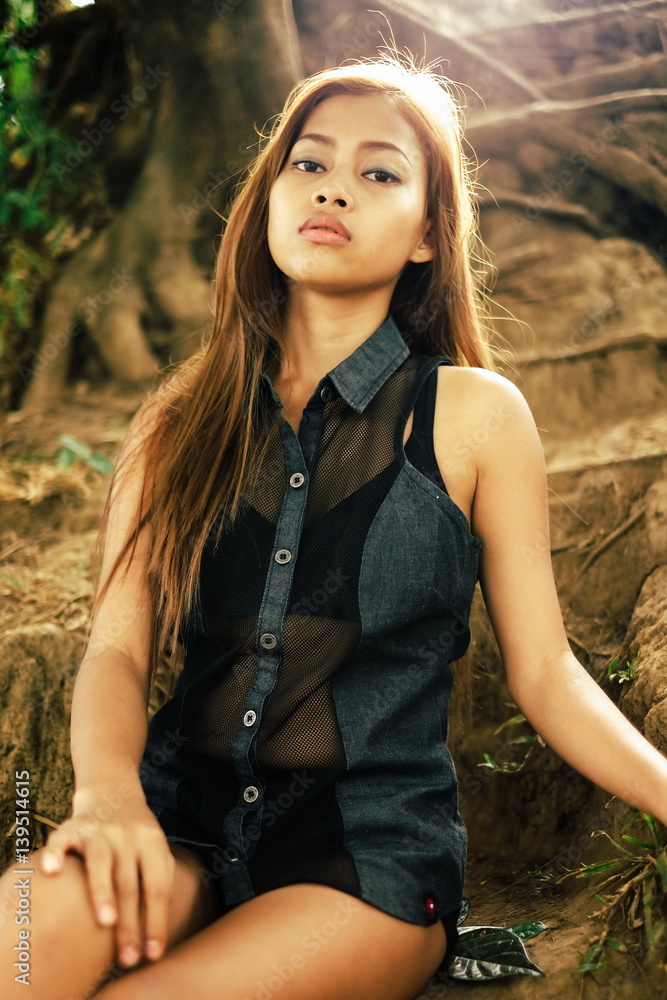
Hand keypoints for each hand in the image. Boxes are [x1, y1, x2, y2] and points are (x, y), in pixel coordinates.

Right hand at [39, 782, 174, 967]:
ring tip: (105, 922)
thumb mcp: (157, 850)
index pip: (157, 887)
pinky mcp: (72, 825)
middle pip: (129, 882)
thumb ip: (161, 883)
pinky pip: (61, 838)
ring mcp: (98, 829)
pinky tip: (52, 871)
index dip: (156, 921)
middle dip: (129, 922)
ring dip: (102, 891)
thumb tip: (157, 933)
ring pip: (100, 860)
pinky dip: (55, 853)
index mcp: (152, 843)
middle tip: (128, 956)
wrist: (113, 790)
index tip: (152, 953)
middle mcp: (127, 835)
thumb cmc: (137, 835)